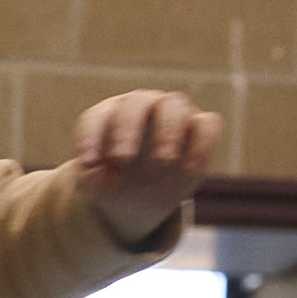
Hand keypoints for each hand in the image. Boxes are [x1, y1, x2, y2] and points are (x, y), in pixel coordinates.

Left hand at [72, 90, 221, 240]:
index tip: (89, 163)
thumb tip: (99, 176)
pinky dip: (201, 144)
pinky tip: (190, 170)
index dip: (91, 136)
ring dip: (168, 132)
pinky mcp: (200, 128)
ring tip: (162, 162)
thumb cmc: (115, 180)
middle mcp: (142, 107)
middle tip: (123, 159)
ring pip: (174, 105)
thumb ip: (92, 181)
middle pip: (136, 103)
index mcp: (109, 116)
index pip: (97, 117)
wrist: (144, 194)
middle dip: (127, 129)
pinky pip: (207, 124)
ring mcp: (173, 114)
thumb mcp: (98, 187)